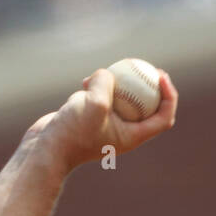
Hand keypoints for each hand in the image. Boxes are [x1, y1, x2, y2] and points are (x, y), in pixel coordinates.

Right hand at [22, 67, 178, 175]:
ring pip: (121, 97)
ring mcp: (107, 124)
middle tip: (145, 65)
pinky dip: (96, 86)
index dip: (169, 97)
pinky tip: (85, 81)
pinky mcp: (91, 117)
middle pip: (146, 106)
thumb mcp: (94, 104)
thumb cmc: (72, 133)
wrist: (46, 150)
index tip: (161, 77)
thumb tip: (109, 73)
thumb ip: (106, 84)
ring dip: (115, 82)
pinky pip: (101, 96)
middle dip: (148, 85)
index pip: (163, 118)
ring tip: (99, 77)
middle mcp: (123, 132)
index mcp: (133, 137)